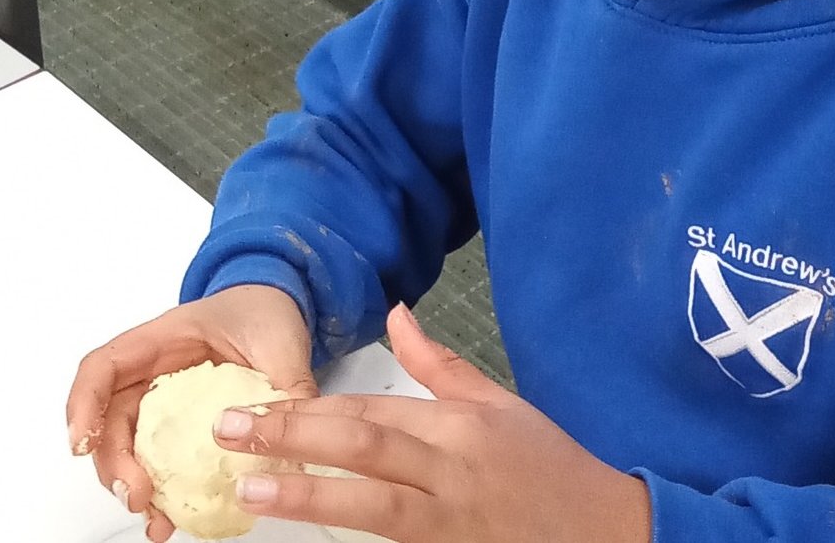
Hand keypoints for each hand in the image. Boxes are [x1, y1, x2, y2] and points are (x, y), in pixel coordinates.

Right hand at [66, 285, 315, 542]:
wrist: (276, 307)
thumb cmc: (264, 312)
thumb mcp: (280, 340)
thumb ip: (287, 382)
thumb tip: (294, 429)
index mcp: (165, 338)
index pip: (105, 366)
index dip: (85, 403)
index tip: (84, 443)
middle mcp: (153, 372)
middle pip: (110, 418)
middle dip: (113, 462)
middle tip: (138, 496)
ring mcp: (164, 402)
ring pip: (129, 445)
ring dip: (132, 483)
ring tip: (155, 517)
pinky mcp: (181, 427)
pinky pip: (161, 460)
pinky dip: (161, 490)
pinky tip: (172, 518)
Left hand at [213, 304, 651, 542]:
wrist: (605, 534)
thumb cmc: (549, 466)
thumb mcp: (499, 405)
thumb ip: (439, 364)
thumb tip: (396, 314)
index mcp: (460, 427)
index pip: (371, 412)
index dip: (309, 408)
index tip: (253, 406)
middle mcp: (451, 473)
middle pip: (362, 449)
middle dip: (293, 438)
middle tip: (229, 433)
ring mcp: (451, 525)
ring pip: (372, 507)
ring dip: (308, 496)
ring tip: (250, 490)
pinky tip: (311, 539)